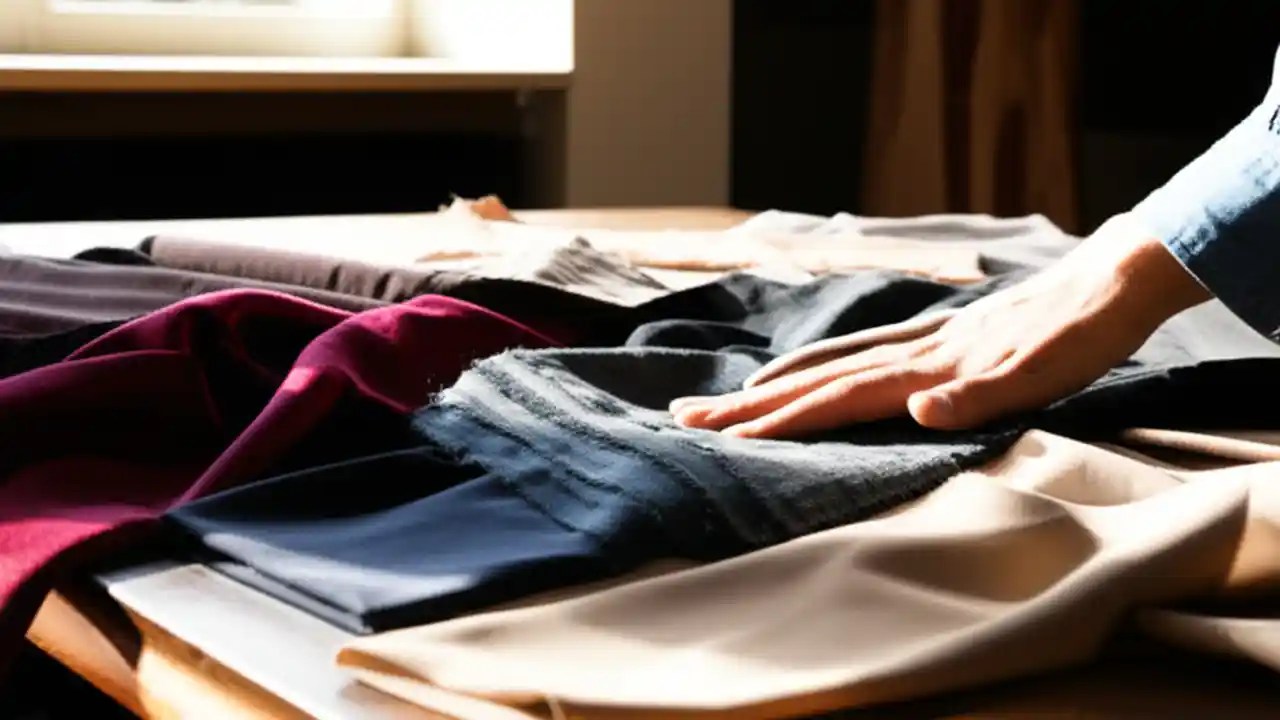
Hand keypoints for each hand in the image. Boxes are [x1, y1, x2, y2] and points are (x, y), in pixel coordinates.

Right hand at [670, 215, 1210, 437]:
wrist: (1108, 280)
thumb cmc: (1079, 338)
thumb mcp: (1042, 375)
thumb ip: (978, 395)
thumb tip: (917, 411)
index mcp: (928, 367)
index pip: (839, 398)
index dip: (782, 420)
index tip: (726, 435)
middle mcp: (912, 351)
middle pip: (817, 379)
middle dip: (752, 405)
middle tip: (691, 416)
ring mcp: (920, 340)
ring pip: (832, 363)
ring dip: (779, 385)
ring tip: (735, 398)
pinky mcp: (936, 335)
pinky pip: (861, 352)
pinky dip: (822, 362)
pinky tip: (814, 366)